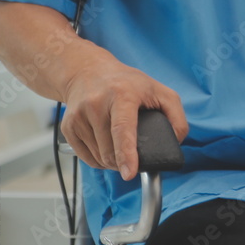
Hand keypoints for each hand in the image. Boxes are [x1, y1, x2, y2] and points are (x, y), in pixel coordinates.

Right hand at [61, 58, 187, 180]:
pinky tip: (107, 149)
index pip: (122, 128)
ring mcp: (78, 116)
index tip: (130, 172)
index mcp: (121, 94)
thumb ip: (176, 116)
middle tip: (135, 158)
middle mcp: (96, 104)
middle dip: (124, 162)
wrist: (88, 72)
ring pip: (98, 157)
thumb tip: (176, 142)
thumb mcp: (160, 91)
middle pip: (109, 149)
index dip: (127, 153)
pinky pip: (86, 158)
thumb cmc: (128, 84)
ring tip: (121, 150)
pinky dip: (99, 161)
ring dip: (112, 162)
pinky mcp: (68, 126)